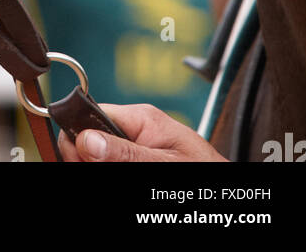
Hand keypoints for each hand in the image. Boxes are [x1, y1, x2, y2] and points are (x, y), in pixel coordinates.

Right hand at [58, 103, 227, 162]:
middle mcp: (136, 129)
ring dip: (97, 165)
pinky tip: (115, 172)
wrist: (230, 191)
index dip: (79, 136)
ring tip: (109, 172)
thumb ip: (126, 152)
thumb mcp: (165, 162)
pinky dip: (110, 168)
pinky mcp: (140, 159)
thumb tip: (86, 139)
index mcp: (141, 117)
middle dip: (87, 156)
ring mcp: (138, 147)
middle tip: (94, 169)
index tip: (75, 156)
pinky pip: (114, 161)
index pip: (92, 114)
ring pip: (100, 155)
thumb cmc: (207, 171)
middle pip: (92, 138)